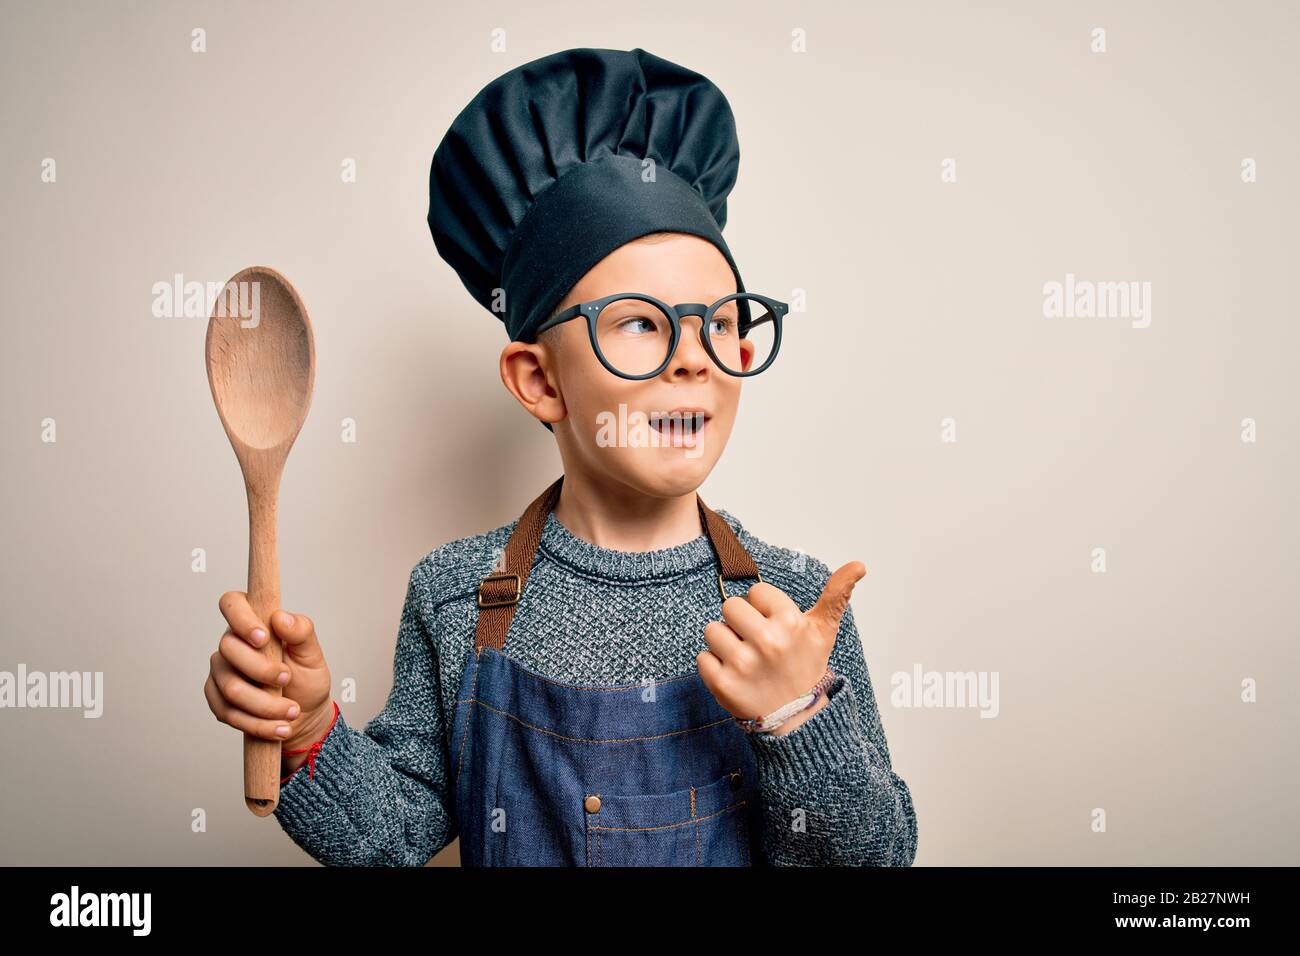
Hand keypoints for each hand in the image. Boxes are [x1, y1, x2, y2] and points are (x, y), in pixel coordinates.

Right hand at [203, 592, 333, 747]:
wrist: (305, 716)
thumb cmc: (307, 678)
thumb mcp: (313, 655)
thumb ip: (302, 632)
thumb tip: (281, 617)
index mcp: (254, 622)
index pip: (232, 603)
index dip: (241, 619)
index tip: (263, 638)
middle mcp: (232, 643)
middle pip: (229, 650)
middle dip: (262, 671)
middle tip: (287, 680)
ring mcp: (221, 672)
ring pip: (231, 688)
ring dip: (265, 705)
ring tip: (292, 711)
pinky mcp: (217, 699)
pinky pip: (228, 713)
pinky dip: (257, 724)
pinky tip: (279, 727)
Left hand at [697, 561, 864, 728]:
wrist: (798, 718)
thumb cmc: (806, 667)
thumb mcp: (823, 631)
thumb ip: (837, 594)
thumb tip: (859, 564)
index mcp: (789, 622)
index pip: (756, 592)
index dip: (764, 609)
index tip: (775, 628)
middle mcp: (766, 641)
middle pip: (730, 606)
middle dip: (740, 623)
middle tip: (757, 644)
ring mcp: (743, 664)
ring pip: (712, 630)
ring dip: (725, 643)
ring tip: (745, 659)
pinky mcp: (723, 684)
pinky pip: (702, 658)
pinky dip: (714, 666)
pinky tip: (735, 675)